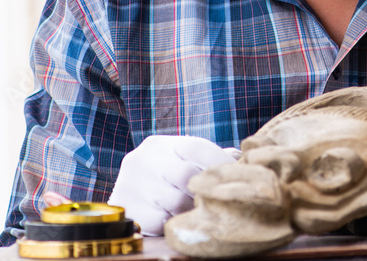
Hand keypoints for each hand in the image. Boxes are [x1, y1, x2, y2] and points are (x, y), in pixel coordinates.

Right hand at [107, 135, 237, 234]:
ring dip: (188, 208)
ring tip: (192, 209)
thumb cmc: (165, 178)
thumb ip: (206, 160)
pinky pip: (158, 220)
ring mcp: (130, 183)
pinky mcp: (126, 208)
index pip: (196, 147)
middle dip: (203, 190)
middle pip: (186, 175)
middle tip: (214, 198)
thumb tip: (241, 162)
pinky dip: (170, 222)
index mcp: (160, 144)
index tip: (233, 175)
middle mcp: (142, 159)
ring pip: (174, 200)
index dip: (218, 161)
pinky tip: (172, 217)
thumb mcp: (180, 161)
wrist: (129, 196)